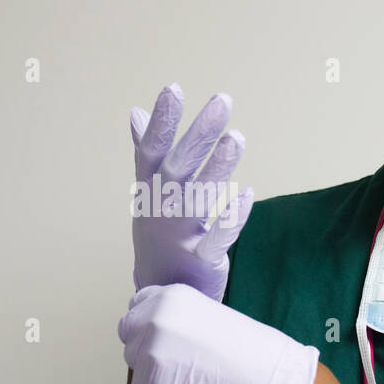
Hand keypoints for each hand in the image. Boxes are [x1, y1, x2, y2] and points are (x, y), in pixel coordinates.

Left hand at [118, 283, 319, 383]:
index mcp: (169, 296)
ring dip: (153, 370)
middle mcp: (154, 317)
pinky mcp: (151, 380)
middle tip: (173, 358)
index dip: (148, 321)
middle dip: (144, 344)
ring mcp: (150, 349)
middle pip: (128, 332)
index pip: (137, 304)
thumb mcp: (206, 314)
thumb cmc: (245, 349)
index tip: (161, 333)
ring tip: (188, 372)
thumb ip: (176, 316)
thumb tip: (155, 328)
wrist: (265, 378)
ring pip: (135, 361)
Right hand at [130, 84, 254, 301]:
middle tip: (222, 101)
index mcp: (149, 191)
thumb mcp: (148, 193)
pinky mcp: (201, 262)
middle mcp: (160, 210)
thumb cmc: (158, 234)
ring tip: (236, 138)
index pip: (151, 151)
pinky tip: (247, 195)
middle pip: (177, 168)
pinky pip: (216, 240)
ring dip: (216, 168)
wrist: (159, 294)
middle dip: (198, 134)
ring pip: (196, 199)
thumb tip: (136, 112)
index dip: (162, 122)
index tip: (173, 88)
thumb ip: (147, 153)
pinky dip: (230, 220)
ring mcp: (179, 237)